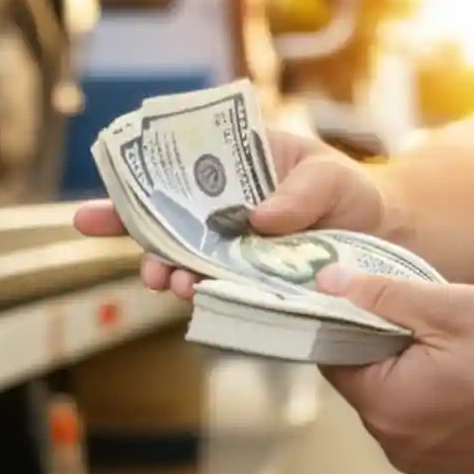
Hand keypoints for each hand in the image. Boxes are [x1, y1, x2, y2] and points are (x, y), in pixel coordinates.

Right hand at [73, 130, 388, 298]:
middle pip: (164, 230)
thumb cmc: (349, 192)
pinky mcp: (254, 288)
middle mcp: (221, 216)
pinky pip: (225, 295)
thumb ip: (299, 193)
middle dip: (145, 248)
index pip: (167, 179)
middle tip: (149, 266)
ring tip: (178, 284)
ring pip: (189, 267)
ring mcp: (234, 255)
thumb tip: (260, 218)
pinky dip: (212, 299)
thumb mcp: (328, 176)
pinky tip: (208, 300)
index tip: (87, 217)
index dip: (126, 196)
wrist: (386, 237)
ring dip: (176, 277)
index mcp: (228, 173)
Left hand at [314, 265, 473, 473]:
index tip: (377, 288)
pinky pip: (428, 417)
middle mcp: (400, 447)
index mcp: (390, 409)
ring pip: (398, 396)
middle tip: (437, 309)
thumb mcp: (456, 306)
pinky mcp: (458, 465)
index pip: (335, 355)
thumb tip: (326, 284)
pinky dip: (441, 389)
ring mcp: (429, 462)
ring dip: (417, 363)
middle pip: (365, 378)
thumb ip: (382, 296)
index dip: (350, 316)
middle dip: (389, 339)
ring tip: (468, 340)